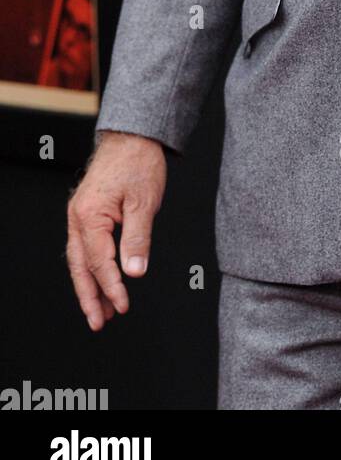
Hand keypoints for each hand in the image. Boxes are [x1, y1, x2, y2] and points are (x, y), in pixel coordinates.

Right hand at [66, 131, 166, 330]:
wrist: (132, 136)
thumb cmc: (138, 163)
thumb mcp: (144, 202)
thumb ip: (138, 238)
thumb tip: (134, 272)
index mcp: (89, 215)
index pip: (99, 262)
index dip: (112, 287)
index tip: (123, 306)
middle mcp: (78, 217)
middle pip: (80, 267)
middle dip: (90, 297)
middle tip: (99, 323)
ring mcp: (79, 215)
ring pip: (80, 259)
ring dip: (90, 286)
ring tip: (101, 311)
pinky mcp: (87, 212)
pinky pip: (85, 247)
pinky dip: (92, 267)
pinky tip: (101, 281)